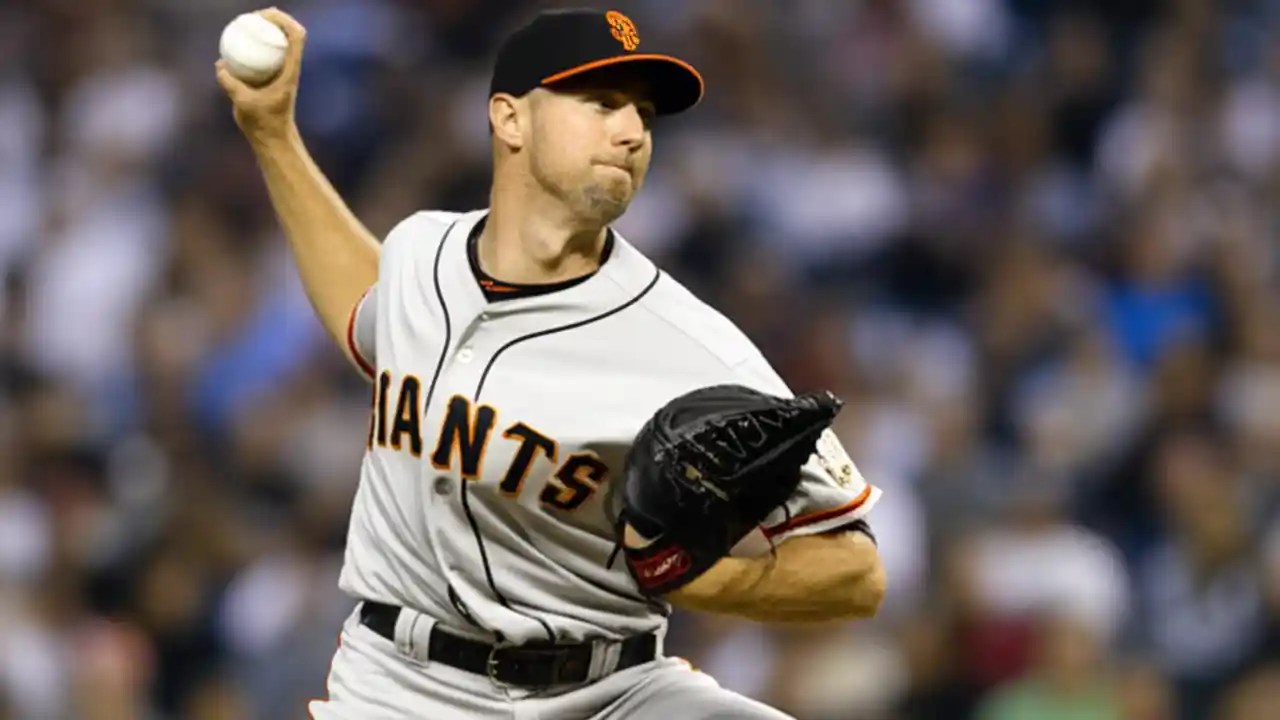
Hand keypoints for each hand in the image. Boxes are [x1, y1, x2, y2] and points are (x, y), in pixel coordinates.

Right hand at [214, 7, 305, 143]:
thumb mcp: (244, 103)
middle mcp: (288, 68)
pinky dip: (253, 46)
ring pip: (276, 44)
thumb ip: (231, 83)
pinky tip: (234, 45)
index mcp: (290, 71)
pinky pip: (263, 55)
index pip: (295, 36)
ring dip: (264, 31)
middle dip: (273, 19)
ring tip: (243, 25)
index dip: (283, 20)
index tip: (263, 16)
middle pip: (287, 34)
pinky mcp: (270, 79)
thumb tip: (220, 65)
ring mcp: (280, 73)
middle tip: (250, 17)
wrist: (272, 138)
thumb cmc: (263, 123)